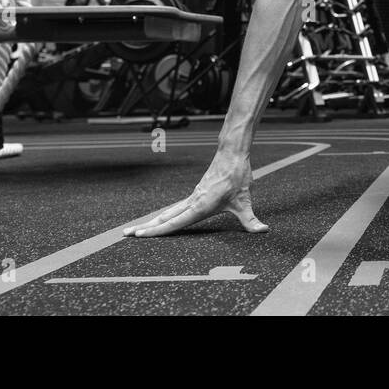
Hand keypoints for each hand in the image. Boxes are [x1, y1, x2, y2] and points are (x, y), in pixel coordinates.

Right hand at [123, 149, 269, 236]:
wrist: (232, 153)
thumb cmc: (236, 176)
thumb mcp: (245, 201)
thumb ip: (251, 220)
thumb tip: (263, 230)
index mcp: (200, 206)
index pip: (174, 222)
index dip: (157, 230)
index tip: (140, 235)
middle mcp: (192, 202)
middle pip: (164, 217)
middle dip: (145, 227)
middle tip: (125, 234)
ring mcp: (192, 197)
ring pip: (168, 212)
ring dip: (152, 221)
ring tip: (136, 229)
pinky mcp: (196, 193)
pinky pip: (176, 207)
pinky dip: (165, 215)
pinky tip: (160, 220)